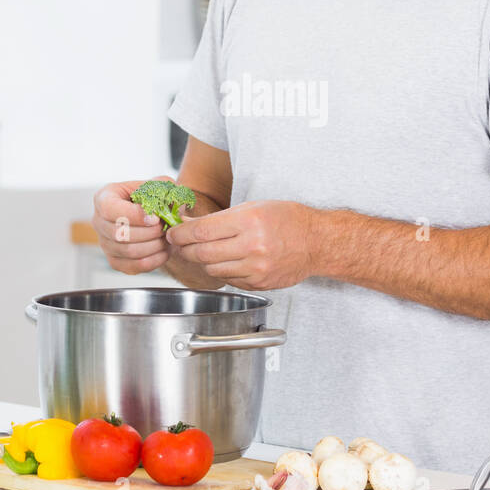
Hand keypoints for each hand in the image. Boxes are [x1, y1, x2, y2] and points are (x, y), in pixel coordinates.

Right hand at [91, 175, 178, 274]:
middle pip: (119, 233)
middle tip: (166, 228)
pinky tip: (165, 250)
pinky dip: (154, 260)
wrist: (154, 217)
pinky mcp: (115, 261)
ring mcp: (105, 244)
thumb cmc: (153, 198)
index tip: (155, 218)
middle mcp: (99, 222)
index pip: (110, 209)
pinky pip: (134, 266)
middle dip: (149, 232)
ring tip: (167, 238)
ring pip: (129, 251)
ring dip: (154, 246)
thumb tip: (170, 204)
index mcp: (104, 198)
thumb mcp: (159, 186)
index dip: (133, 216)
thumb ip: (165, 189)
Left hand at [165, 200, 316, 290]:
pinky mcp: (258, 283)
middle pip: (202, 253)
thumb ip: (221, 219)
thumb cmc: (286, 219)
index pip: (201, 231)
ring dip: (201, 261)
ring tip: (201, 252)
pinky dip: (220, 271)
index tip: (173, 233)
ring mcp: (255, 268)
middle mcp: (251, 246)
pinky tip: (224, 261)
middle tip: (179, 244)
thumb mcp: (253, 207)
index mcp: (249, 222)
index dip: (181, 234)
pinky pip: (227, 279)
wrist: (316, 242)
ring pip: (212, 269)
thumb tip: (189, 225)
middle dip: (184, 249)